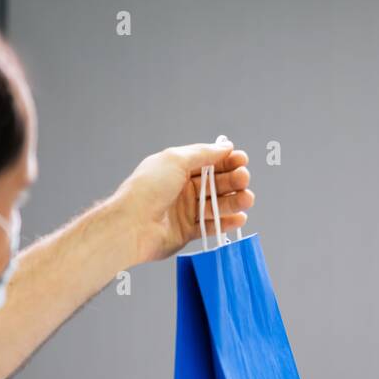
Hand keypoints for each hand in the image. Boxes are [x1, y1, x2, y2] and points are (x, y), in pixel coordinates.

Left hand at [112, 136, 253, 265]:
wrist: (131, 226)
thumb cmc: (148, 189)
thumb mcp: (175, 160)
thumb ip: (203, 153)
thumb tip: (224, 146)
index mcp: (176, 169)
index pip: (208, 163)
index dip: (226, 161)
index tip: (242, 160)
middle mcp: (181, 189)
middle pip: (215, 184)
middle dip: (232, 181)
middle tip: (244, 179)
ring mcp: (184, 211)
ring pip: (215, 205)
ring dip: (234, 202)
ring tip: (247, 199)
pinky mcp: (186, 232)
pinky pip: (210, 226)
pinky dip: (226, 223)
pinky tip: (239, 218)